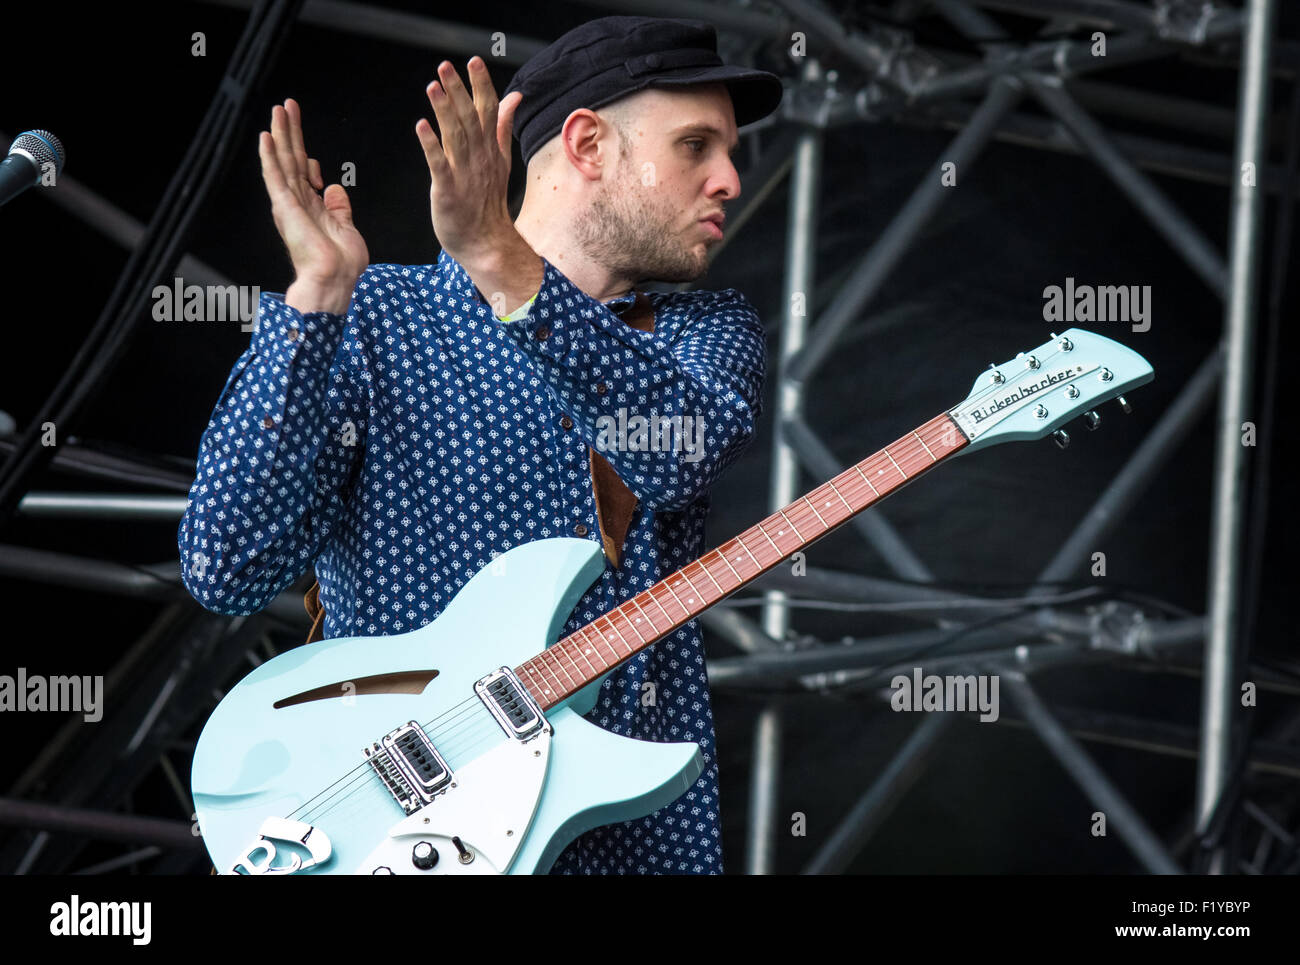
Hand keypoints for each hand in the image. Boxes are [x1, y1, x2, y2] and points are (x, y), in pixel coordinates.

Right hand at [258, 98, 368, 313]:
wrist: (335, 280)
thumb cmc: (342, 263)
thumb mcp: (346, 227)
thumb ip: (339, 207)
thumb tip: (334, 187)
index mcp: (311, 206)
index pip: (305, 169)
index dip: (306, 151)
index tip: (310, 145)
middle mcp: (297, 202)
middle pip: (292, 158)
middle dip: (290, 131)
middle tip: (287, 105)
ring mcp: (290, 203)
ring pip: (283, 161)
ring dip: (280, 134)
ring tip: (278, 109)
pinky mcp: (285, 207)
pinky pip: (275, 176)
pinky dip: (269, 156)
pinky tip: (266, 136)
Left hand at [415, 57, 522, 264]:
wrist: (487, 243)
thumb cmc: (487, 202)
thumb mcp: (500, 159)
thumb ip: (502, 126)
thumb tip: (514, 96)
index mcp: (491, 150)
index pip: (488, 111)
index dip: (481, 85)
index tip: (474, 61)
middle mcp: (479, 159)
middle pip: (470, 119)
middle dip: (458, 91)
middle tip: (445, 66)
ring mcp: (465, 175)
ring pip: (456, 137)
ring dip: (444, 111)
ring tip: (433, 87)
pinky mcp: (448, 192)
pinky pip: (440, 166)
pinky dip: (431, 146)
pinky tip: (422, 126)